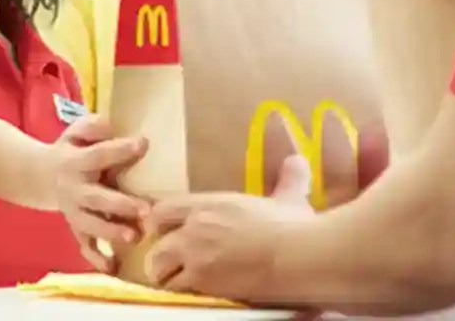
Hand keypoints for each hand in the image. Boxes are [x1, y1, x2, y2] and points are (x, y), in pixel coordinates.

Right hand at [49, 114, 149, 271]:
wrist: (39, 175)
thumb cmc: (69, 150)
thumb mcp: (75, 132)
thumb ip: (92, 127)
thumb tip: (111, 126)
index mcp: (75, 162)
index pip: (98, 155)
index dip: (119, 150)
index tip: (143, 144)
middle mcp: (75, 190)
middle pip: (96, 198)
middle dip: (120, 205)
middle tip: (145, 209)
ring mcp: (75, 212)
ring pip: (91, 226)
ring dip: (111, 232)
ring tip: (134, 237)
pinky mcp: (77, 228)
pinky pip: (85, 246)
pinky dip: (97, 258)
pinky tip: (113, 268)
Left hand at [144, 154, 316, 303]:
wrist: (298, 258)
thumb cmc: (293, 225)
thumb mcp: (290, 197)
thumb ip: (288, 178)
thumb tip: (297, 159)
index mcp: (209, 205)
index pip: (163, 210)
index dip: (161, 223)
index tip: (167, 231)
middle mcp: (194, 229)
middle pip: (156, 242)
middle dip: (160, 254)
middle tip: (172, 263)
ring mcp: (195, 258)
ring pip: (160, 269)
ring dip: (166, 276)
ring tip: (178, 282)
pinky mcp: (203, 284)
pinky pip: (177, 291)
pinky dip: (180, 294)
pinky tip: (193, 295)